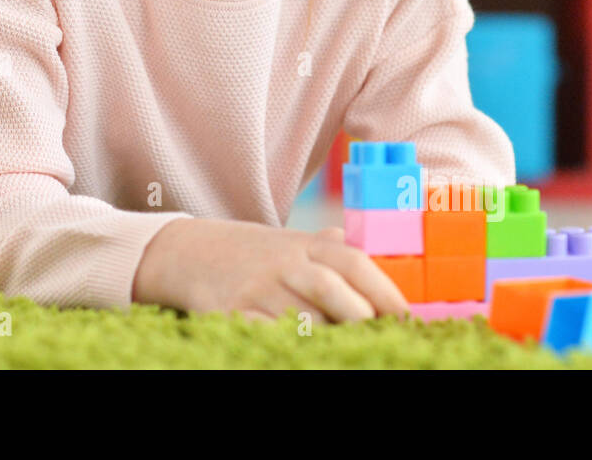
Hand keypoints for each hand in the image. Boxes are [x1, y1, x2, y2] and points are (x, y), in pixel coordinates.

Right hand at [133, 217, 409, 323]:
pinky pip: (265, 333)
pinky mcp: (230, 312)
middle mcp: (282, 263)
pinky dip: (286, 343)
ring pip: (302, 317)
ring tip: (345, 349)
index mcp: (303, 245)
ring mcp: (255, 288)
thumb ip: (326, 247)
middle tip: (381, 339)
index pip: (353, 261)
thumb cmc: (246, 252)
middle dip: (360, 317)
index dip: (385, 290)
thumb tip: (368, 252)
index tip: (408, 316)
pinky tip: (301, 350)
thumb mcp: (286, 241)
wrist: (184, 251)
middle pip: (332, 289)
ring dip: (327, 336)